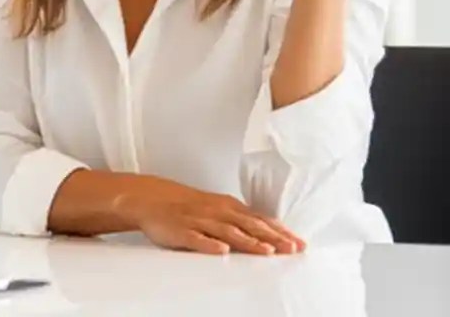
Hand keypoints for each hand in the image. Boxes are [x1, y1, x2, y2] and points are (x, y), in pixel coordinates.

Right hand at [122, 176, 304, 255]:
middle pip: (249, 225)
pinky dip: (210, 244)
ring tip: (266, 252)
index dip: (280, 232)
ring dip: (248, 242)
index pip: (260, 220)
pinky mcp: (181, 231)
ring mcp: (199, 221)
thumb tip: (268, 232)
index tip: (300, 243)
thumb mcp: (217, 208)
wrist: (151, 198)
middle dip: (272, 238)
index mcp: (228, 207)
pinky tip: (221, 250)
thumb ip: (240, 220)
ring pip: (227, 231)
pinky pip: (197, 238)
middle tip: (292, 248)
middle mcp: (217, 212)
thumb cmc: (187, 206)